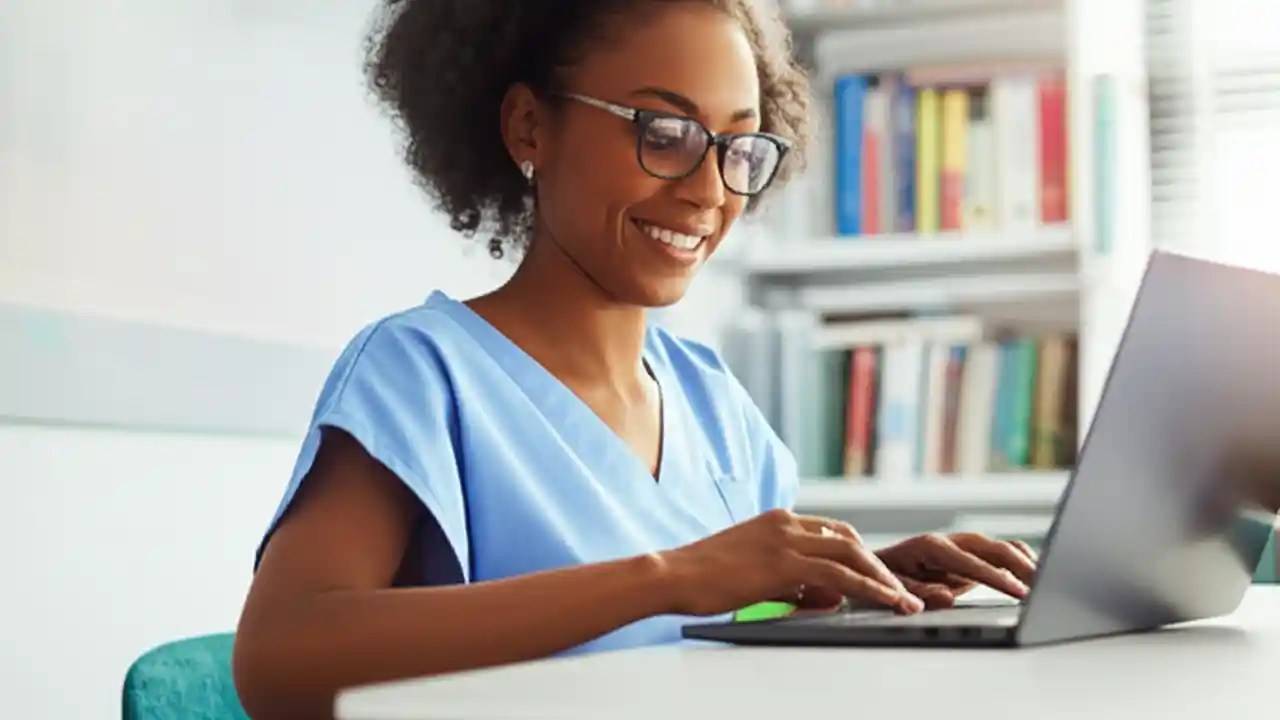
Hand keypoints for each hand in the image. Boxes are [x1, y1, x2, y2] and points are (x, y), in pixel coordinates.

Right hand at [659, 509, 925, 616]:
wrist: (673, 574)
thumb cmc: (703, 577)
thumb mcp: (753, 574)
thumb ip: (791, 581)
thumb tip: (827, 597)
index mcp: (776, 520)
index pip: (831, 531)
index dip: (858, 554)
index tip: (875, 574)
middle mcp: (786, 522)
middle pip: (848, 538)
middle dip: (878, 565)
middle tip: (899, 590)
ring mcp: (786, 538)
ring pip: (851, 552)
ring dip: (881, 578)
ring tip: (903, 601)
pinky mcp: (785, 561)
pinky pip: (839, 574)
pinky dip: (868, 587)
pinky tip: (885, 601)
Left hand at [875, 533, 1037, 608]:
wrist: (866, 568)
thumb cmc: (876, 581)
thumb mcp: (889, 590)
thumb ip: (917, 593)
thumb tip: (946, 595)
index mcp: (929, 547)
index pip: (970, 561)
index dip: (997, 577)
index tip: (1021, 592)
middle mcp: (947, 541)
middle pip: (991, 547)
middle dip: (1019, 566)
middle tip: (1045, 586)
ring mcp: (958, 546)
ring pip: (997, 547)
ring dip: (1023, 562)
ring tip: (1049, 581)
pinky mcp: (966, 556)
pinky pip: (996, 553)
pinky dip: (1017, 560)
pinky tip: (1034, 572)